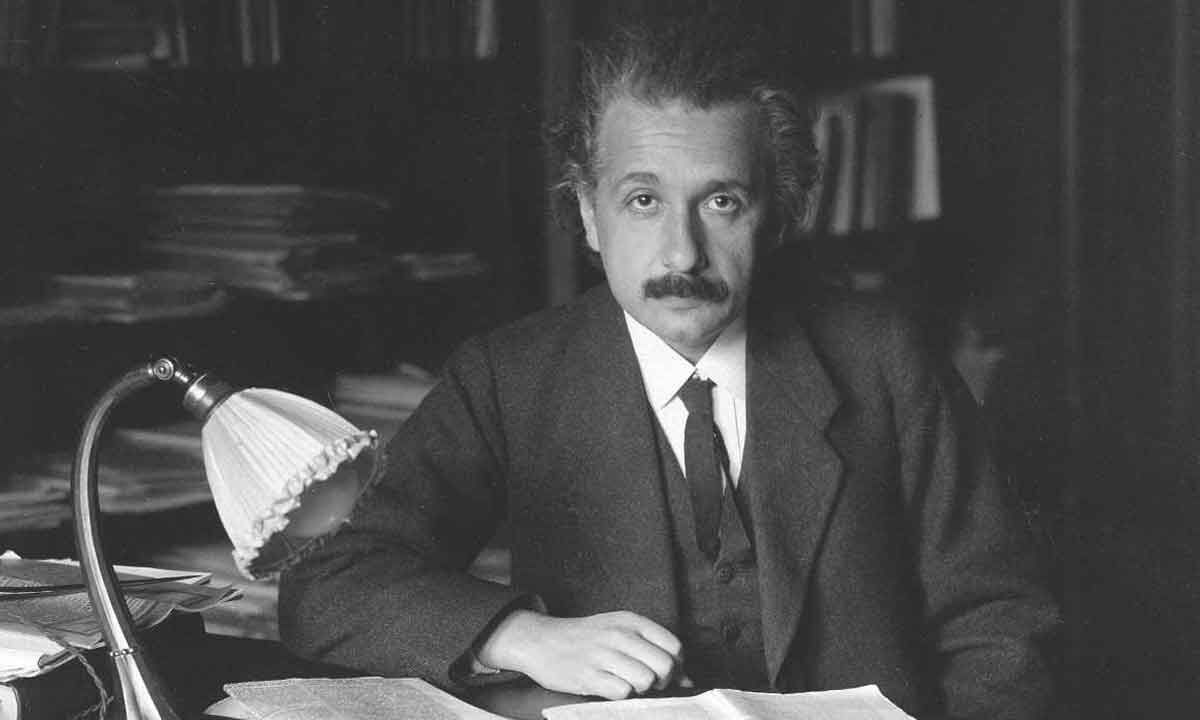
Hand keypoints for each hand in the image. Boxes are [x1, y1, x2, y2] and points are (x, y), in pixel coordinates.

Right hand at [476, 609, 682, 699]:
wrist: (540, 640)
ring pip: (645, 680)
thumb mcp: (619, 630)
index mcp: (630, 621)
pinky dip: (620, 695)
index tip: (663, 672)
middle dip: (661, 681)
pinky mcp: (588, 676)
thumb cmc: (585, 638)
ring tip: (625, 683)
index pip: (674, 646)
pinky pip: (622, 692)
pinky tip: (609, 687)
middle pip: (664, 666)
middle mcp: (619, 635)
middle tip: (646, 682)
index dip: (675, 665)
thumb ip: (653, 649)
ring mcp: (603, 655)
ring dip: (640, 689)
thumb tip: (687, 679)